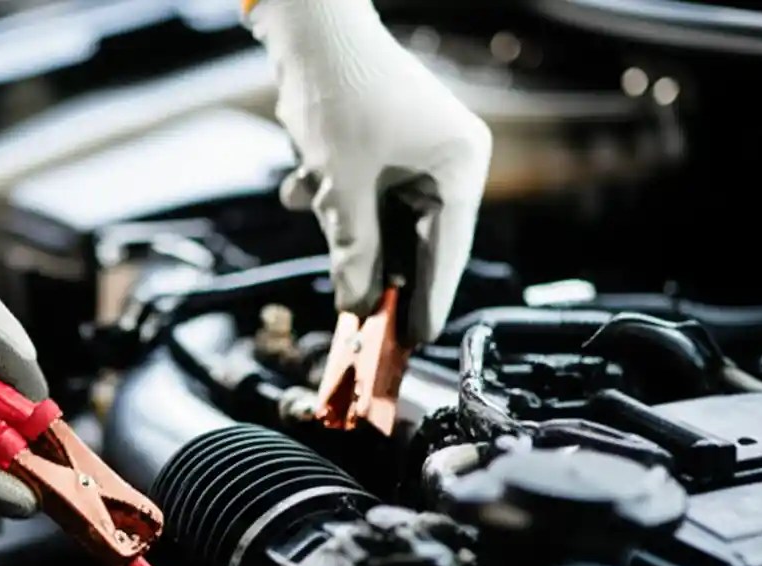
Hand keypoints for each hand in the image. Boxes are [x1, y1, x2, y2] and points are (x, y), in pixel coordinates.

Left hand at [248, 0, 491, 342]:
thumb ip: (353, 252)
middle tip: (359, 313)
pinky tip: (301, 183)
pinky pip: (364, 188)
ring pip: (380, 212)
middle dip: (371, 259)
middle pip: (413, 234)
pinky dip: (332, 192)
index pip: (448, 249)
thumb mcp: (344, 189)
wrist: (309, 29)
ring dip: (341, 219)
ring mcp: (418, 147)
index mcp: (461, 165)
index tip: (415, 339)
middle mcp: (448, 157)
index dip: (428, 299)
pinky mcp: (386, 141)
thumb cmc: (339, 96)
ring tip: (315, 201)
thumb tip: (356, 304)